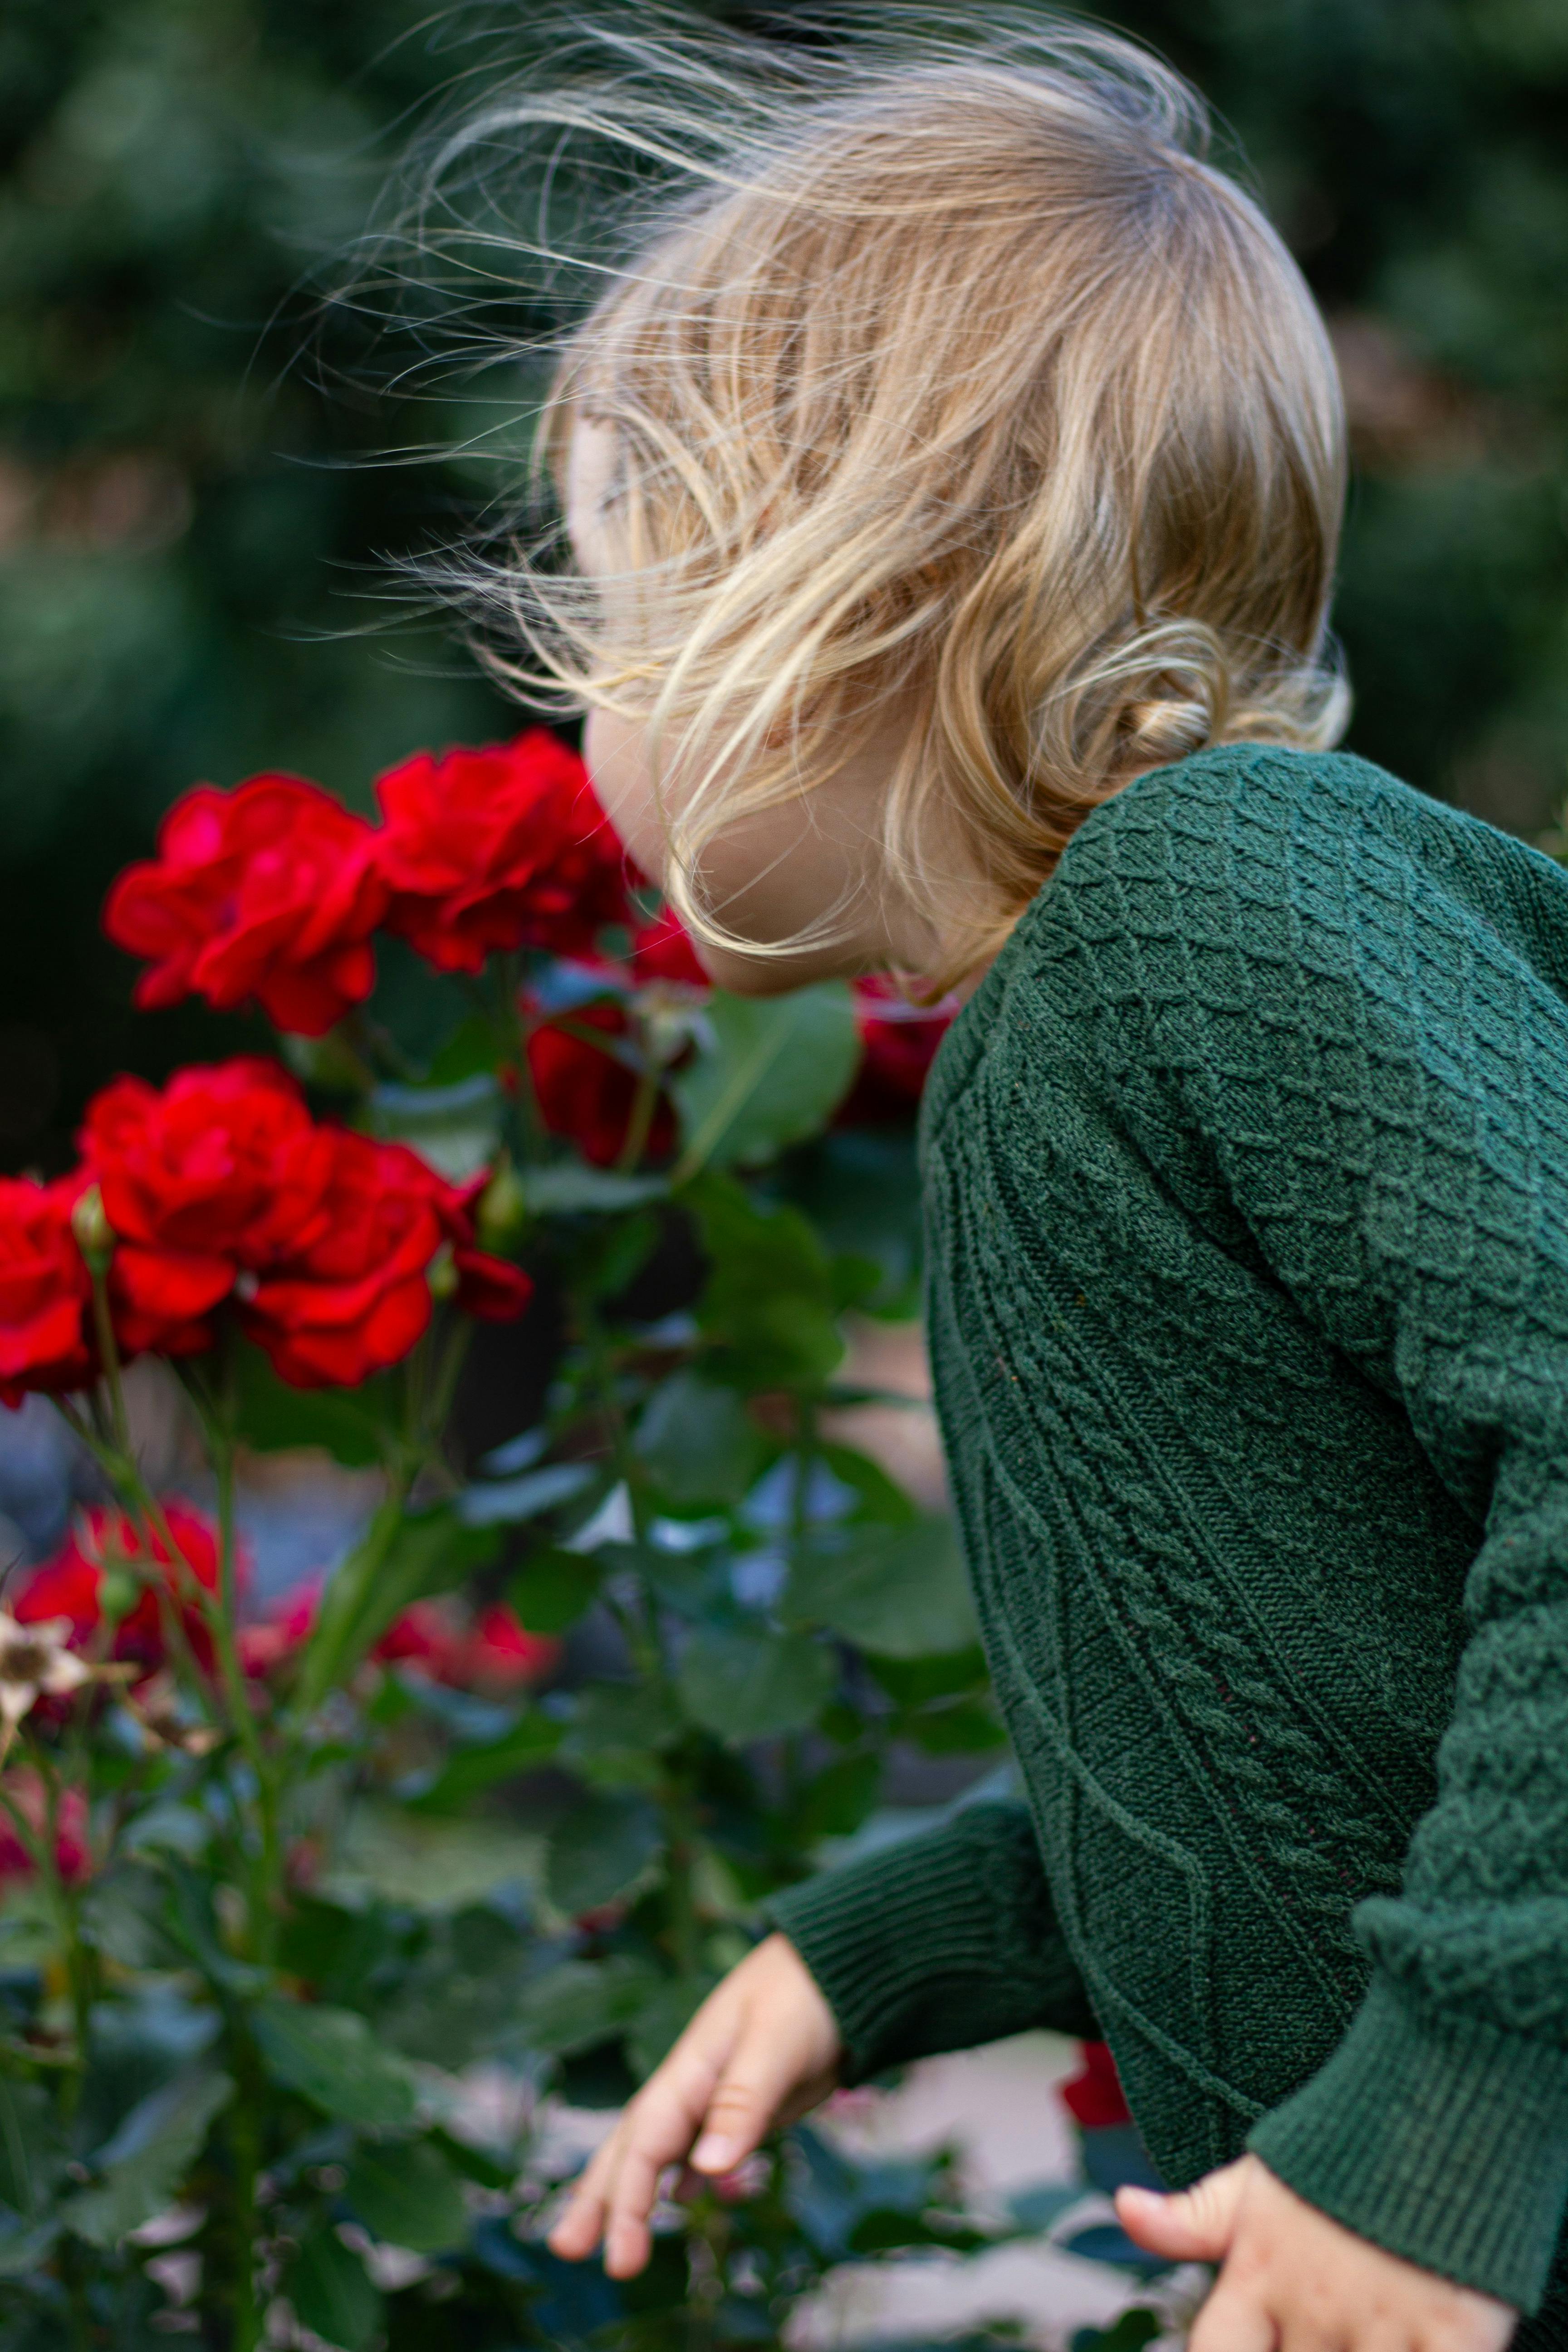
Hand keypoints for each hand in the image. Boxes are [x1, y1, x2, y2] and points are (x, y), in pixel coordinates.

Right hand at [547, 1932, 842, 2277]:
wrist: (844, 1963)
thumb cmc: (808, 1992)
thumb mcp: (775, 2044)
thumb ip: (742, 2104)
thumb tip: (708, 2172)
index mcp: (689, 2070)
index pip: (643, 2145)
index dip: (624, 2203)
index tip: (616, 2262)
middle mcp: (693, 2086)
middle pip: (633, 2147)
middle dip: (598, 2199)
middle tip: (563, 2250)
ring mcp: (717, 2095)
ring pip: (660, 2151)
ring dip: (630, 2192)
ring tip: (607, 2237)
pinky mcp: (748, 2104)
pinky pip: (702, 2145)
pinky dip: (685, 2172)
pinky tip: (682, 2196)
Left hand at [1116, 2153, 1517, 2351]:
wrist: (1439, 2102)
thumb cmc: (1342, 2149)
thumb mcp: (1257, 2181)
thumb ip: (1192, 2218)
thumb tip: (1124, 2207)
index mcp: (1259, 2273)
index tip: (1248, 2346)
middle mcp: (1312, 2306)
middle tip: (1310, 2335)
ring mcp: (1382, 2324)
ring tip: (1352, 2342)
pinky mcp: (1452, 2334)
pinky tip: (1407, 2347)